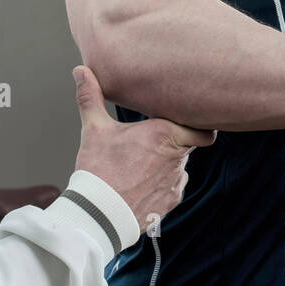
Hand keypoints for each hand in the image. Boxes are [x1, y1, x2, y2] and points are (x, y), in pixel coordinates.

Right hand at [72, 65, 214, 236]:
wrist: (99, 215)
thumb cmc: (98, 170)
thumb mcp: (93, 129)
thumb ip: (90, 97)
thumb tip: (81, 70)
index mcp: (165, 134)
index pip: (203, 129)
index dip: (199, 125)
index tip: (189, 122)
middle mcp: (177, 158)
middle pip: (187, 146)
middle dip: (173, 143)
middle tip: (153, 141)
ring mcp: (176, 182)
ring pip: (179, 167)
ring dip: (166, 164)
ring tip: (141, 165)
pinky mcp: (171, 202)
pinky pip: (173, 188)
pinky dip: (162, 185)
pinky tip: (141, 184)